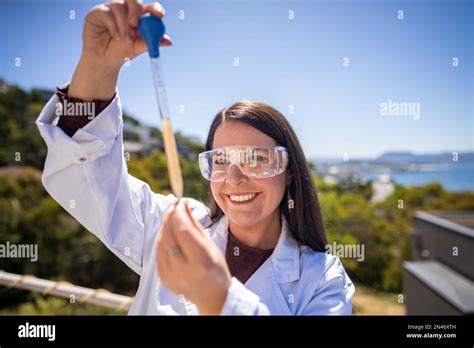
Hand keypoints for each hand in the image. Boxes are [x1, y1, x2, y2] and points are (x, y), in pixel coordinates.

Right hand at [69, 1, 172, 99]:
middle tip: (136, 24)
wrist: (104, 61)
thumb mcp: (138, 48)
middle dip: (136, 10)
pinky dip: (113, 26)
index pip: (149, 7)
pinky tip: (115, 36)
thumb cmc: (121, 53)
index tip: (160, 15)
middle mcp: (125, 9)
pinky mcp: (97, 12)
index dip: (155, 8)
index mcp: (138, 16)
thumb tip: (169, 42)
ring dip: (123, 25)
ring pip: (119, 7)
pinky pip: (106, 13)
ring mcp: (110, 9)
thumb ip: (151, 42)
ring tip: (125, 40)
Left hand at [156, 200, 231, 314]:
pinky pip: (158, 253)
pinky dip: (162, 239)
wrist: (212, 296)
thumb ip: (195, 225)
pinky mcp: (163, 278)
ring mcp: (171, 275)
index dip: (179, 213)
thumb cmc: (216, 269)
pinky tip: (168, 233)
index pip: (183, 230)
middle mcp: (183, 269)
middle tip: (174, 206)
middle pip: (169, 235)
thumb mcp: (211, 246)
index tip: (181, 202)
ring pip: (161, 243)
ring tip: (172, 217)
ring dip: (165, 226)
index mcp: (200, 261)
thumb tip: (184, 206)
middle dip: (170, 216)